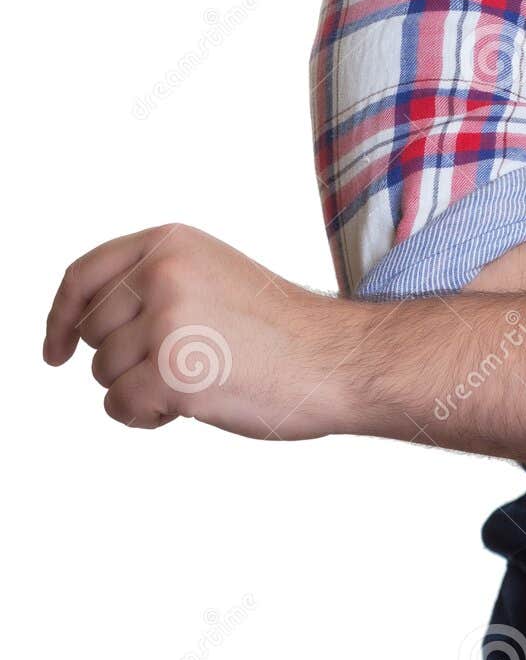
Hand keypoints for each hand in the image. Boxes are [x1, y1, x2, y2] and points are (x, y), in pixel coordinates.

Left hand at [43, 223, 354, 438]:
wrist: (336, 357)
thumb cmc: (279, 328)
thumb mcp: (211, 273)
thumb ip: (152, 281)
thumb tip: (78, 322)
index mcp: (171, 243)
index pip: (83, 276)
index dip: (60, 317)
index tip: (55, 350)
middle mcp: (162, 273)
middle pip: (90, 333)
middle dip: (121, 360)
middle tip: (178, 364)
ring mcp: (166, 321)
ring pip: (103, 373)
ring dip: (139, 388)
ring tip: (198, 378)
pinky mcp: (170, 372)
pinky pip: (119, 407)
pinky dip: (146, 416)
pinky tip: (193, 404)